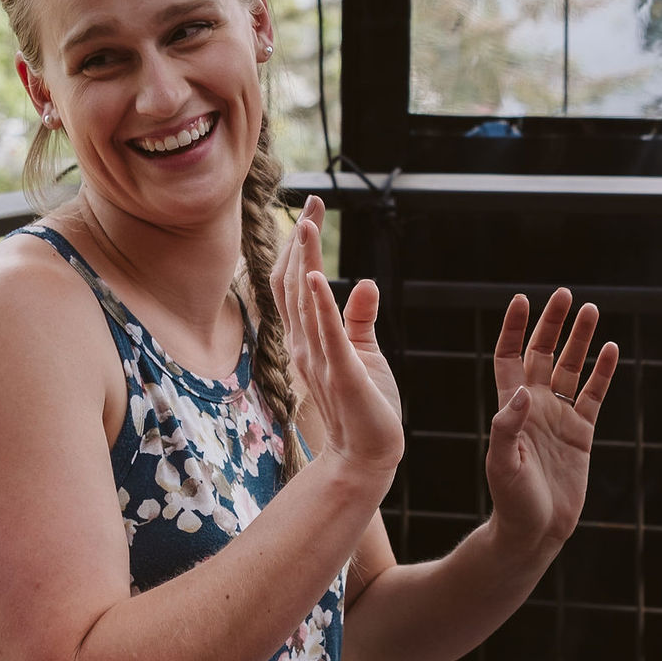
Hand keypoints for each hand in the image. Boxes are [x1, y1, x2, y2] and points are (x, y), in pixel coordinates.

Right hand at [276, 197, 403, 492]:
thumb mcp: (363, 353)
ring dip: (305, 262)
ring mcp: (319, 359)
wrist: (366, 456)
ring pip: (305, 303)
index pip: (298, 284)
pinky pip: (328, 335)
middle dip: (301, 242)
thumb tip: (364, 281)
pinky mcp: (341, 374)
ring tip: (307, 224)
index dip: (300, 246)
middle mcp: (305, 345)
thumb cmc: (365, 407)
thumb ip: (359, 317)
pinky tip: (318, 276)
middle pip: (295, 285)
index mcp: (308, 339)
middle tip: (310, 203)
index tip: (310, 210)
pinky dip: (321, 305)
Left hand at [484, 289, 618, 562]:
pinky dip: (602, 372)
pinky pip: (594, 395)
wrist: (535, 531)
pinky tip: (610, 349)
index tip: (522, 300)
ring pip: (571, 369)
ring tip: (591, 310)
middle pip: (543, 353)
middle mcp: (534, 406)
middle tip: (565, 294)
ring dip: (580, 340)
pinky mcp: (581, 434)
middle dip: (552, 324)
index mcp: (509, 407)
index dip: (513, 329)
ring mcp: (559, 417)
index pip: (509, 356)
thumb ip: (507, 427)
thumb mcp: (502, 464)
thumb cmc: (511, 499)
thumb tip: (523, 394)